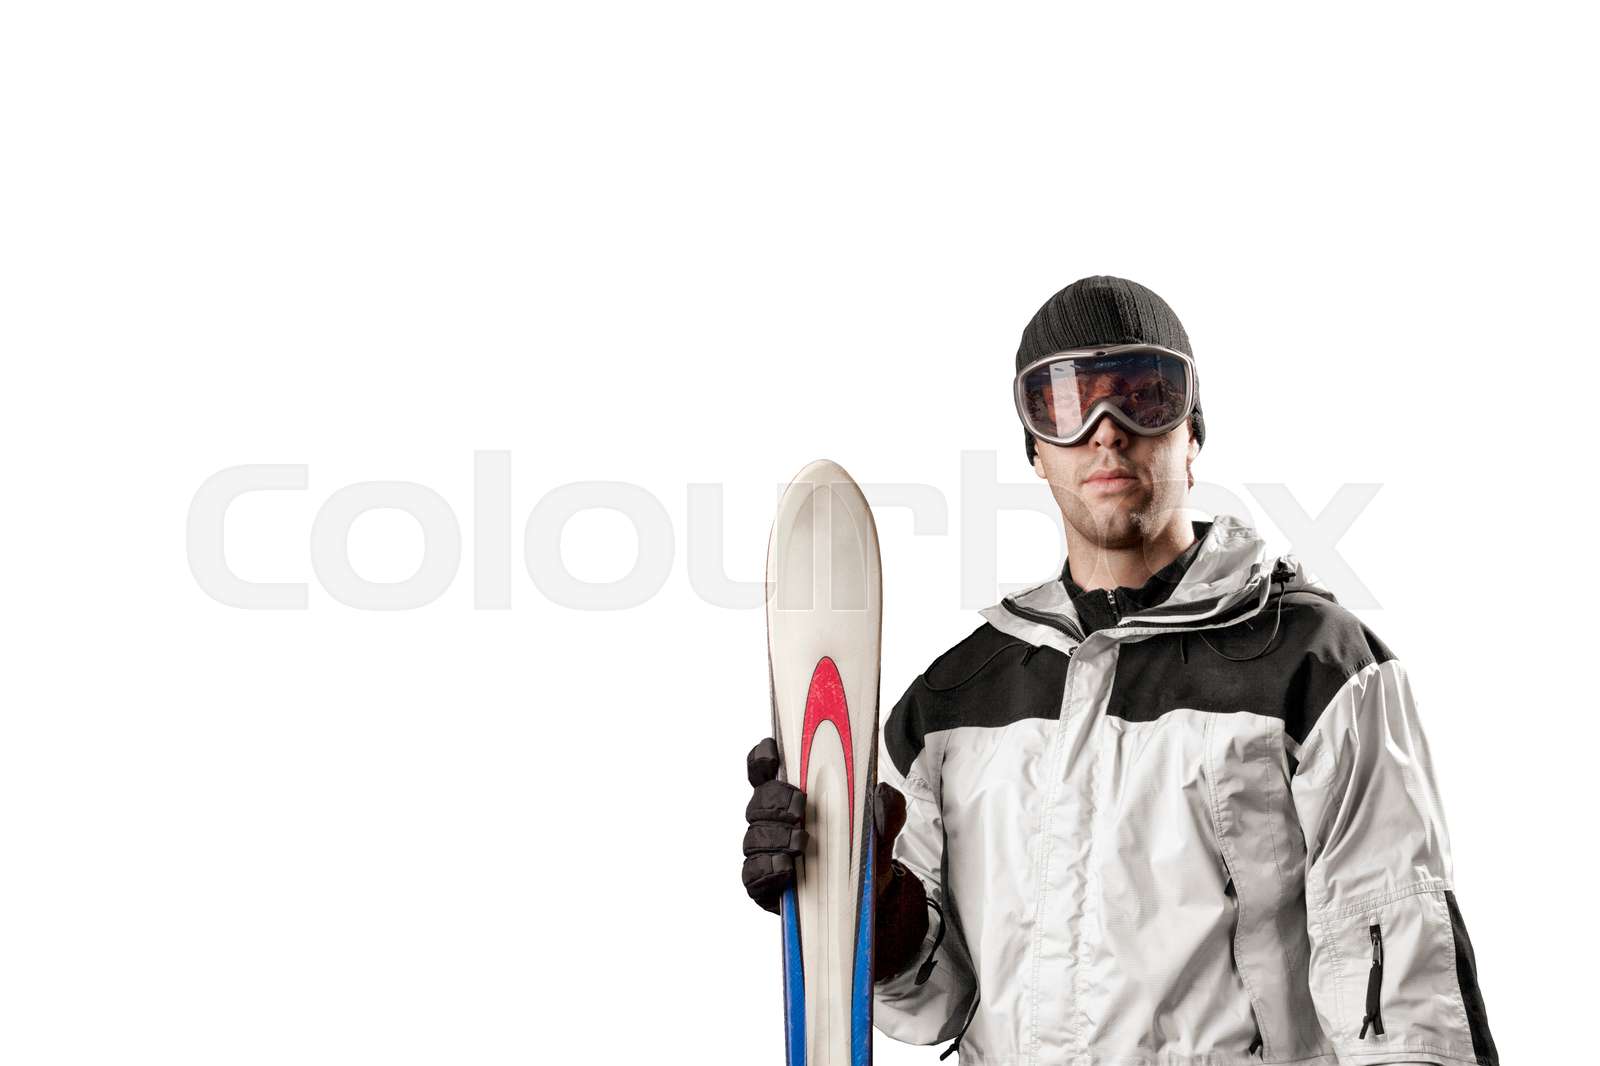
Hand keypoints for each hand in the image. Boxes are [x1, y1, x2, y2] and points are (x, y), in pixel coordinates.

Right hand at [741, 737, 907, 912]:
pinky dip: (767, 869)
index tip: (773, 754)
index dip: (762, 759)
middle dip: (775, 801)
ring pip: (754, 838)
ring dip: (776, 837)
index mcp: (792, 799)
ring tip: (801, 842)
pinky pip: (752, 874)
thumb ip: (885, 808)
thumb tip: (881, 793)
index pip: (765, 772)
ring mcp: (766, 854)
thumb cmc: (861, 853)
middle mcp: (774, 823)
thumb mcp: (881, 827)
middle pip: (757, 803)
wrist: (869, 897)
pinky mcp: (764, 884)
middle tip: (799, 807)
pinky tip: (785, 868)